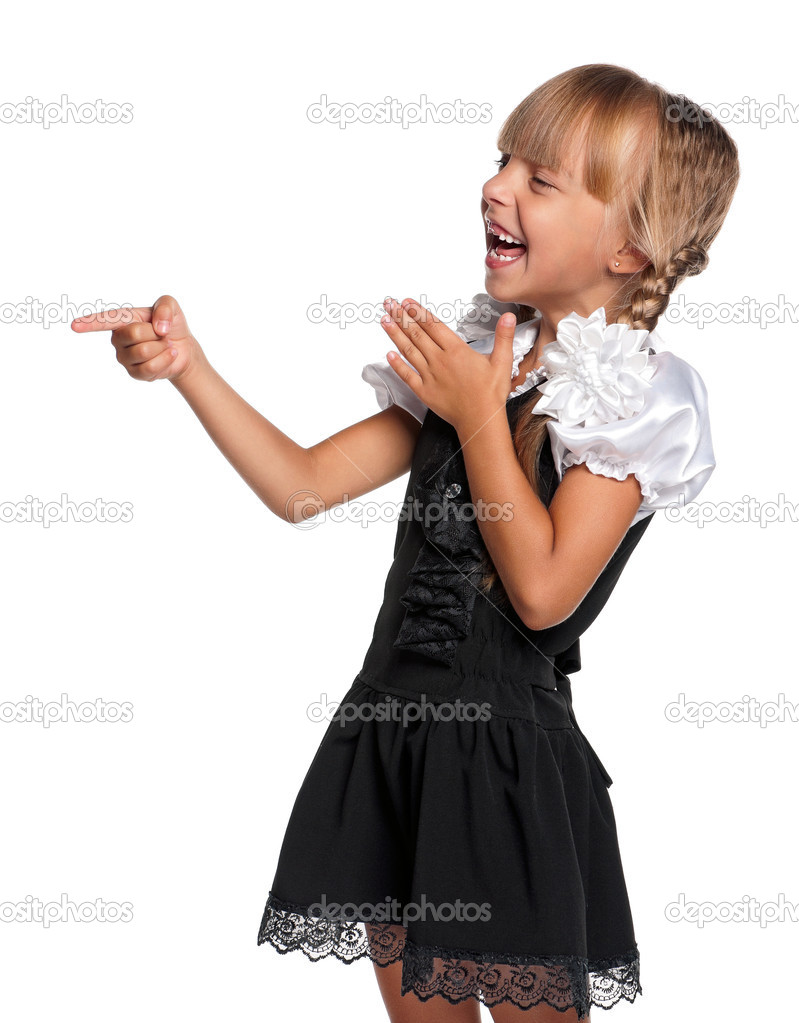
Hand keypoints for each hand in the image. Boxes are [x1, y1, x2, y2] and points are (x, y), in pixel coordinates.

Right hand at [71, 294, 202, 383]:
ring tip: (165, 345)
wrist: (184, 348)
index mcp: (123, 320)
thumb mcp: (171, 307)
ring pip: (143, 351)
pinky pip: (150, 368)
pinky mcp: (134, 373)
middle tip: (161, 334)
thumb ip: (165, 307)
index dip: (89, 323)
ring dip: (162, 347)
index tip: (75, 326)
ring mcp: (124, 358)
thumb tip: (158, 328)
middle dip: (156, 333)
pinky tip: (169, 355)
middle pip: (134, 333)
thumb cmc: (171, 325)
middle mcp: (118, 339)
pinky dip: (166, 360)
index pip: (104, 321)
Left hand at [380, 297, 516, 431]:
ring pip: (409, 350)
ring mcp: (430, 376)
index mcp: (456, 351)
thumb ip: (503, 337)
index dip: (418, 312)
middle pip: (417, 333)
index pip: (433, 325)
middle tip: (389, 304)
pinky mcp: (424, 391)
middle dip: (401, 317)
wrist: (480, 420)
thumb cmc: (490, 394)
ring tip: (384, 320)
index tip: (407, 302)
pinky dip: (397, 364)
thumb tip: (508, 316)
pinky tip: (388, 354)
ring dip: (395, 334)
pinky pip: (407, 375)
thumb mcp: (502, 361)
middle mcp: (440, 360)